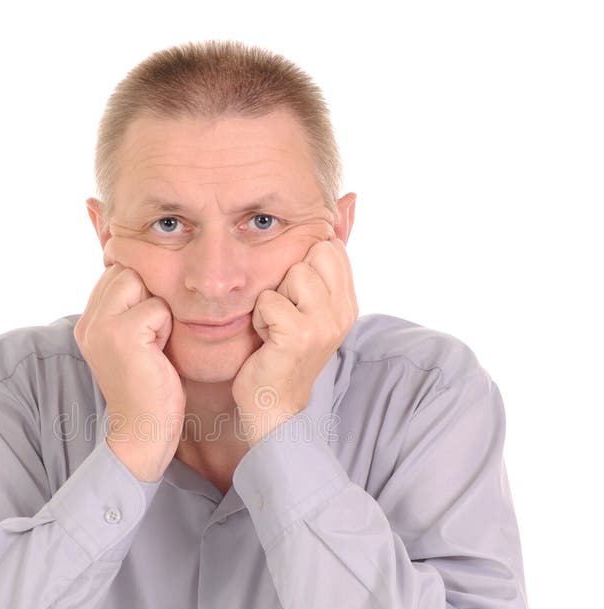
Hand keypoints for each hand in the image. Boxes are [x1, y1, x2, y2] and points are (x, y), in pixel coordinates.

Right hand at [73, 236, 186, 480]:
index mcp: (88, 322)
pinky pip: (157, 308)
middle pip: (126, 271)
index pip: (115, 273)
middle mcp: (88, 322)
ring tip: (156, 345)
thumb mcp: (135, 342)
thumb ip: (130, 310)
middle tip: (153, 337)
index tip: (148, 327)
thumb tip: (150, 273)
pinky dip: (166, 328)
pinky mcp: (121, 334)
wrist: (144, 431)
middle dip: (150, 295)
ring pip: (140, 283)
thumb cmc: (150, 388)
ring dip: (159, 312)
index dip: (141, 290)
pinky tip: (159, 354)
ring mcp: (101, 327)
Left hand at [231, 237, 357, 445]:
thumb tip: (351, 199)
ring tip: (274, 326)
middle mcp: (343, 311)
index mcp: (348, 302)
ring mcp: (324, 324)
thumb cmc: (283, 351)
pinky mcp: (299, 336)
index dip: (303, 264)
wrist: (273, 405)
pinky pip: (269, 300)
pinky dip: (259, 318)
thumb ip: (329, 255)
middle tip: (284, 313)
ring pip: (292, 272)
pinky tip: (265, 340)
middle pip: (313, 253)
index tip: (294, 296)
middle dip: (288, 278)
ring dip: (272, 298)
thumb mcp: (310, 301)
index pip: (330, 248)